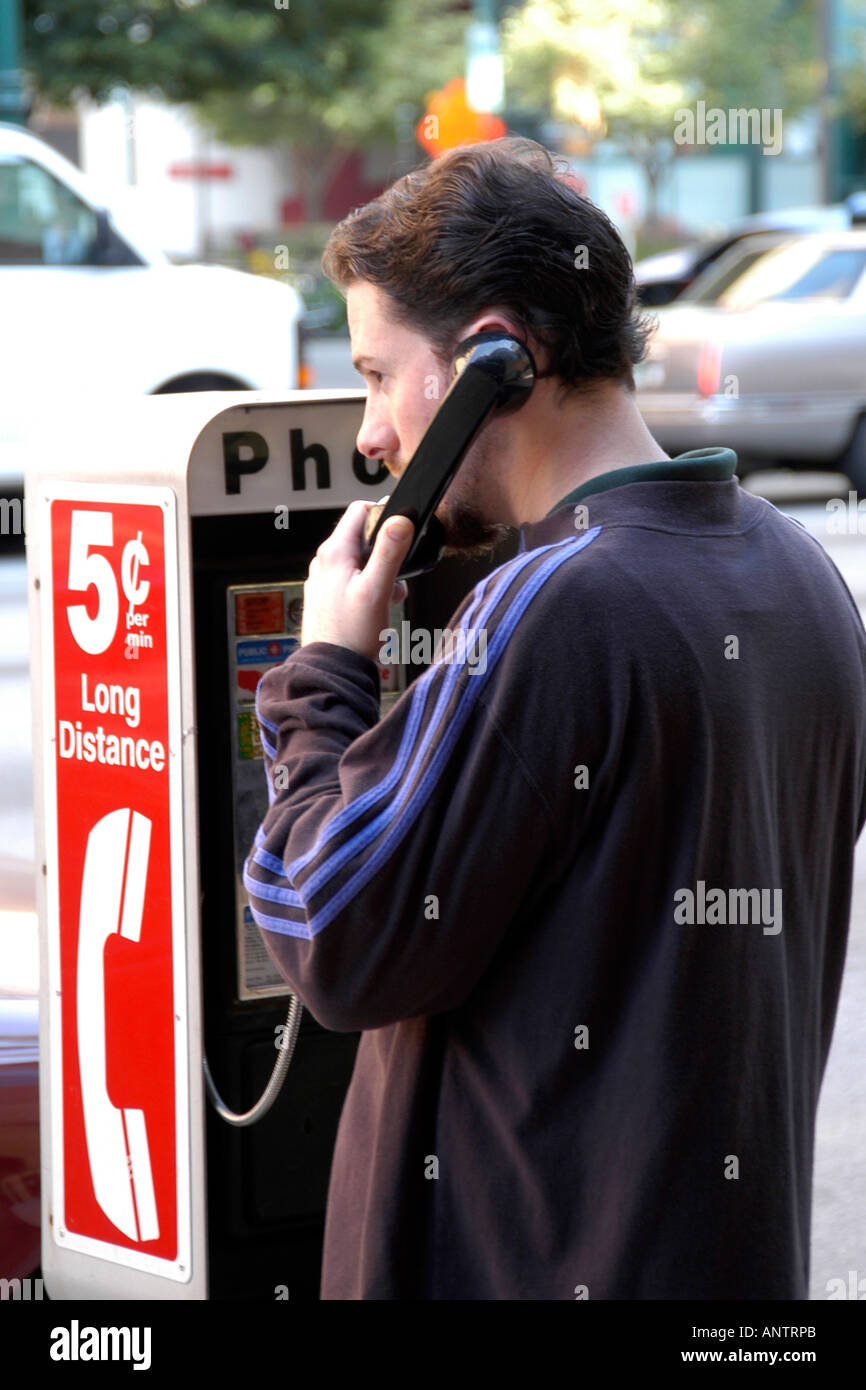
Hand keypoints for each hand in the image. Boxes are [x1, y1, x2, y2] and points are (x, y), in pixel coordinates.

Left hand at [300, 500, 413, 661]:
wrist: (332, 668)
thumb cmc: (352, 634)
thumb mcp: (377, 590)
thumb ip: (390, 552)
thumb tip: (401, 520)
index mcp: (334, 552)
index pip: (360, 510)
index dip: (385, 515)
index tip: (401, 535)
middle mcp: (324, 561)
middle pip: (363, 537)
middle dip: (386, 552)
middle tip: (395, 576)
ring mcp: (324, 579)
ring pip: (360, 561)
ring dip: (380, 574)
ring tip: (385, 598)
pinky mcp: (327, 596)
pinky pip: (353, 580)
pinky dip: (368, 589)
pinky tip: (375, 608)